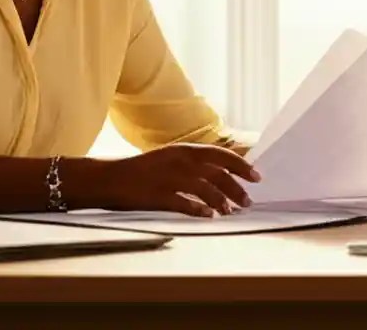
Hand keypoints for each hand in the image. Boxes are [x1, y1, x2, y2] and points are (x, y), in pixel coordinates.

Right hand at [96, 144, 260, 216]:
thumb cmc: (142, 170)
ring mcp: (170, 178)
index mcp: (184, 150)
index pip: (221, 156)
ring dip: (222, 202)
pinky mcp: (160, 196)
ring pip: (207, 190)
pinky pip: (186, 205)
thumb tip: (220, 173)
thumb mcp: (170, 157)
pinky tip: (209, 216)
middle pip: (219, 174)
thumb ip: (193, 162)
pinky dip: (201, 211)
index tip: (256, 176)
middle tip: (247, 201)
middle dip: (237, 188)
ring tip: (230, 212)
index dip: (241, 166)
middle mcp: (180, 161)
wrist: (110, 178)